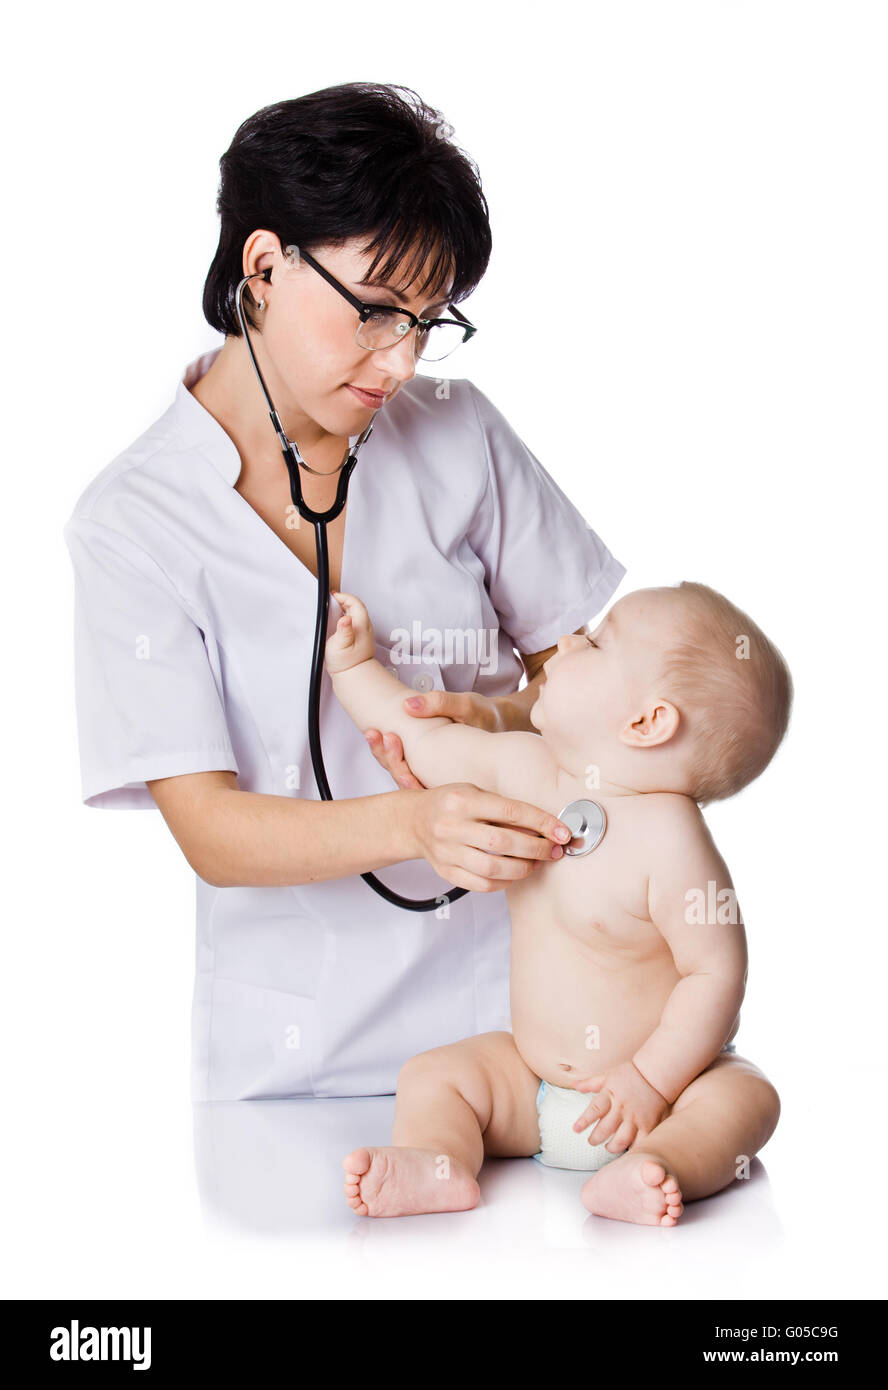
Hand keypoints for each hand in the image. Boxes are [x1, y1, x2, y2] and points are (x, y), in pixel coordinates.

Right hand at [325, 590, 375, 672]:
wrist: (353, 677)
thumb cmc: (346, 664)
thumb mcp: (340, 646)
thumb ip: (343, 631)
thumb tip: (346, 618)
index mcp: (361, 625)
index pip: (355, 602)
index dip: (343, 596)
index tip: (332, 596)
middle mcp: (365, 627)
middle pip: (356, 606)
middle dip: (343, 600)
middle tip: (330, 601)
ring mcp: (363, 632)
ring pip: (355, 613)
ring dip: (344, 608)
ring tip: (331, 609)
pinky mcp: (359, 637)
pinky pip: (353, 621)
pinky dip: (344, 616)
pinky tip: (336, 622)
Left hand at [364, 676, 502, 789]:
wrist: (503, 725)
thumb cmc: (486, 717)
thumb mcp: (467, 706)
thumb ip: (439, 704)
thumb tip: (407, 704)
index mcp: (450, 780)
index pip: (414, 784)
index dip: (396, 763)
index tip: (387, 736)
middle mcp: (441, 786)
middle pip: (405, 782)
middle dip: (386, 758)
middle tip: (372, 733)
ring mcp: (437, 781)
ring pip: (405, 776)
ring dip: (386, 755)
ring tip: (372, 733)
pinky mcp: (434, 772)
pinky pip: (410, 768)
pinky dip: (395, 753)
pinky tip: (381, 736)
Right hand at [407, 783, 571, 893]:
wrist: (414, 820)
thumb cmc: (451, 803)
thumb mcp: (474, 792)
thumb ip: (503, 807)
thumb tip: (544, 827)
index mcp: (462, 800)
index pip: (510, 812)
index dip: (541, 823)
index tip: (562, 832)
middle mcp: (451, 826)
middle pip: (503, 843)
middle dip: (536, 849)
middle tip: (553, 851)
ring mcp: (446, 851)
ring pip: (492, 869)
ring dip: (522, 869)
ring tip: (535, 863)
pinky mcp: (445, 871)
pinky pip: (480, 885)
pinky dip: (504, 883)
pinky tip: (514, 875)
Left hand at [571, 1061, 669, 1153]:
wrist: (655, 1075)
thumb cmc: (629, 1075)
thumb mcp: (608, 1076)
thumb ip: (591, 1083)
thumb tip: (574, 1085)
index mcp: (610, 1094)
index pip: (594, 1110)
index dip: (583, 1121)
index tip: (576, 1130)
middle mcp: (622, 1107)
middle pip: (605, 1129)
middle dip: (595, 1139)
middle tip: (591, 1141)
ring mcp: (635, 1118)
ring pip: (621, 1140)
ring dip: (612, 1147)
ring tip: (608, 1147)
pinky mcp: (648, 1125)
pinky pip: (640, 1142)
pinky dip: (632, 1149)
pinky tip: (627, 1149)